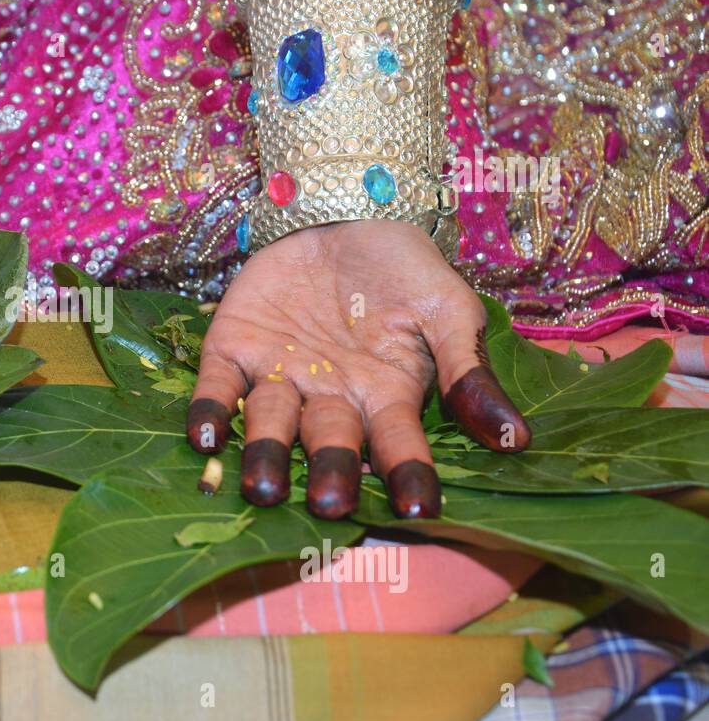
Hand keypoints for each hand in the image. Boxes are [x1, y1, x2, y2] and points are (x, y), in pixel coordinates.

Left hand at [187, 219, 529, 518]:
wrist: (342, 211)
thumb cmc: (401, 269)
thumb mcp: (448, 309)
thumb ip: (468, 370)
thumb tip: (516, 437)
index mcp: (385, 397)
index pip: (398, 444)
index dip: (408, 473)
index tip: (419, 509)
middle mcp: (328, 399)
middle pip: (328, 444)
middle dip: (329, 473)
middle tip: (329, 504)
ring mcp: (278, 379)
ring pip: (270, 426)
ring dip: (265, 456)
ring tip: (260, 486)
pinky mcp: (232, 352)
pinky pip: (217, 389)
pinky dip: (209, 412)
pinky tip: (204, 435)